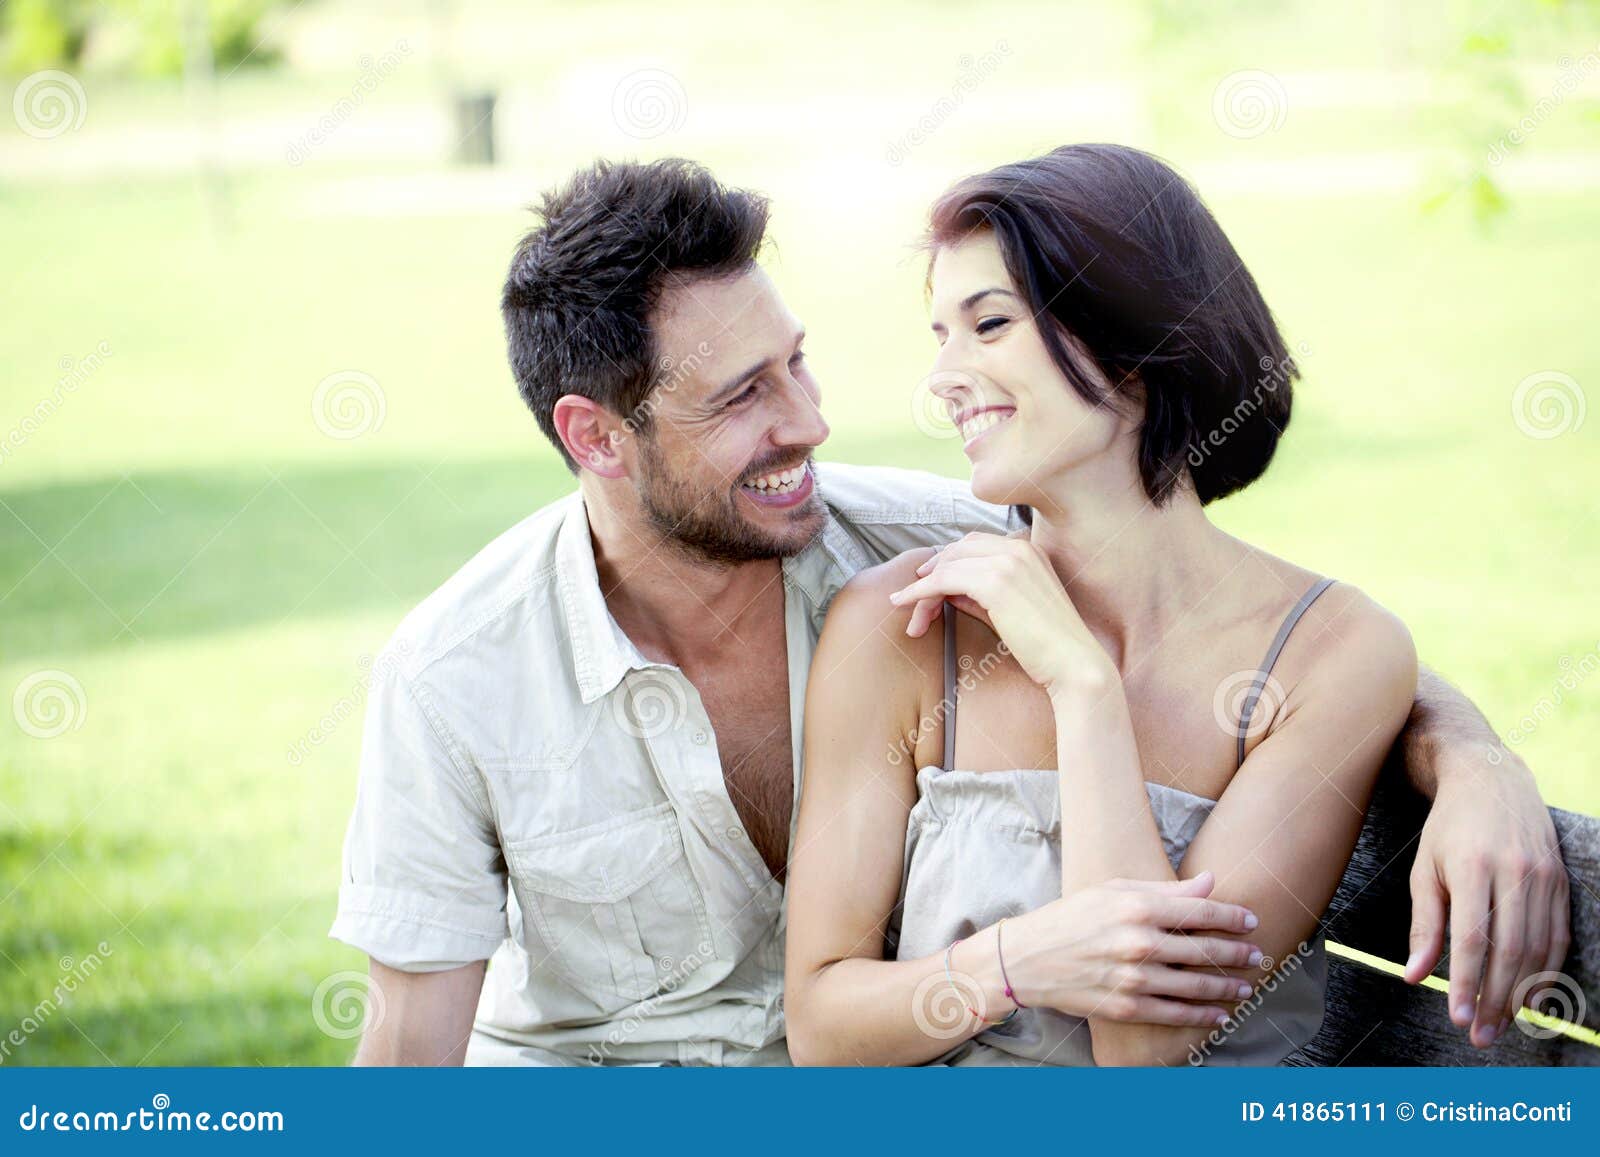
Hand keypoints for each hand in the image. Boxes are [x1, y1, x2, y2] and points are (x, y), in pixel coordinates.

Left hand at [888, 532, 1113, 700]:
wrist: (1074, 664)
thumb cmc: (1047, 646)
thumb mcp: (1009, 610)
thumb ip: (979, 594)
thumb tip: (946, 590)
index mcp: (1028, 549)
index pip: (973, 544)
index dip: (946, 562)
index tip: (926, 584)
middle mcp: (1018, 547)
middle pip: (956, 551)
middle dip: (930, 575)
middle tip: (911, 602)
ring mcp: (1008, 562)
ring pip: (946, 567)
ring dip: (922, 592)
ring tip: (913, 620)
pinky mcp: (995, 582)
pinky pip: (943, 580)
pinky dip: (920, 593)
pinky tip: (906, 605)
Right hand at [1005, 872, 1263, 1026]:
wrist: (1029, 958)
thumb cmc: (1071, 917)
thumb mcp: (1113, 891)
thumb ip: (1166, 890)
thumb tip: (1210, 883)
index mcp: (1137, 908)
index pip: (1201, 912)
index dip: (1233, 918)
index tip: (1251, 922)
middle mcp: (1139, 943)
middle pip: (1205, 951)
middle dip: (1238, 954)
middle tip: (1257, 956)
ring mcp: (1134, 978)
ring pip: (1196, 986)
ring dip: (1227, 988)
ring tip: (1246, 987)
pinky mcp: (1126, 1007)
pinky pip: (1175, 1014)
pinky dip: (1202, 1017)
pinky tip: (1219, 1015)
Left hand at [1403, 749, 1570, 1047]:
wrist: (1490, 778)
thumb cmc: (1448, 828)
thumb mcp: (1424, 869)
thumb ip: (1423, 924)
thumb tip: (1415, 976)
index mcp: (1472, 868)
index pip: (1474, 939)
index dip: (1469, 983)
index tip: (1460, 1019)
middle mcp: (1514, 872)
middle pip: (1511, 950)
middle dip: (1497, 999)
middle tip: (1483, 1035)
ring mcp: (1544, 876)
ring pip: (1539, 947)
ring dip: (1523, 992)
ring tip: (1504, 1022)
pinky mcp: (1561, 880)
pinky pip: (1558, 934)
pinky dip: (1548, 969)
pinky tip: (1532, 994)